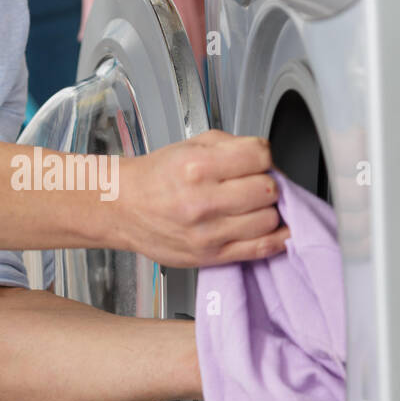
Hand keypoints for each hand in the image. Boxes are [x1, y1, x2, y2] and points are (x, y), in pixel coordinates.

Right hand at [116, 130, 289, 267]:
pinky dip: (277, 239)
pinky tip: (277, 230)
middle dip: (266, 183)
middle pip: (268, 189)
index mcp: (198, 166)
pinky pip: (261, 249)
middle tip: (253, 184)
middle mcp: (203, 200)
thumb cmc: (155, 178)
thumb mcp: (190, 145)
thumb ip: (231, 146)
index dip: (263, 157)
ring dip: (267, 210)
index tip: (256, 162)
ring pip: (269, 219)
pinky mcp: (211, 255)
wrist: (122, 208)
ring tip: (253, 206)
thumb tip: (266, 159)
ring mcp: (208, 232)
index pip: (260, 156)